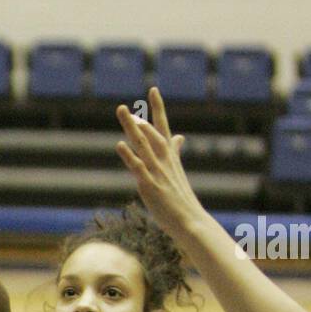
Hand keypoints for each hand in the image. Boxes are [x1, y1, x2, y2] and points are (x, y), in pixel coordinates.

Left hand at [115, 88, 202, 235]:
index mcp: (170, 156)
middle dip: (137, 119)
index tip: (153, 90)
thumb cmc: (181, 198)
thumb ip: (174, 151)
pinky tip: (119, 144)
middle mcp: (164, 160)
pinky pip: (138, 167)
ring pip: (143, 145)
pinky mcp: (151, 186)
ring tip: (121, 115)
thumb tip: (178, 136)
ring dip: (131, 129)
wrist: (191, 221)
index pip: (163, 126)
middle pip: (150, 133)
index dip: (158, 108)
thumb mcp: (176, 170)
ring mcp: (157, 172)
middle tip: (121, 107)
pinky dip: (129, 155)